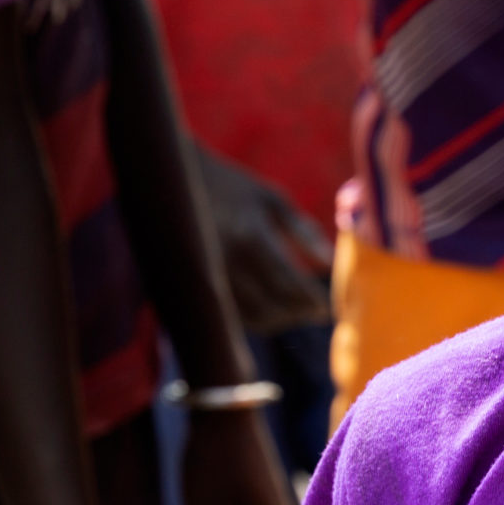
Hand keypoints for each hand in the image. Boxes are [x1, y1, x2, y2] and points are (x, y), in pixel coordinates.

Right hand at [194, 145, 330, 336]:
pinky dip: (253, 320)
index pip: (287, 281)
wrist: (173, 183)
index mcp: (250, 236)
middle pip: (269, 305)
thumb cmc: (234, 188)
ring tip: (297, 314)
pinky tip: (270, 313)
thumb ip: (303, 230)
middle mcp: (228, 261)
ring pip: (248, 316)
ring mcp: (208, 276)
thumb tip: (330, 260)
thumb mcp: (272, 199)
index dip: (309, 299)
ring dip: (277, 322)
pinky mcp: (193, 286)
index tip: (327, 308)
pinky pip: (228, 316)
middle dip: (297, 314)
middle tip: (316, 314)